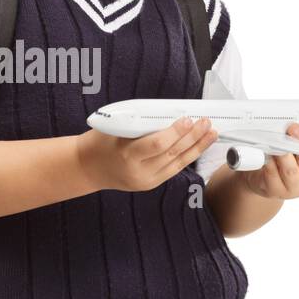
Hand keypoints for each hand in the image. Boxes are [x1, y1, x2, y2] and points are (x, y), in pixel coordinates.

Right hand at [77, 116, 218, 192]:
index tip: (187, 118)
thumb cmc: (99, 141)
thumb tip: (170, 114)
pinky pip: (173, 169)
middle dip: (192, 137)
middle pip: (172, 153)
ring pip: (177, 163)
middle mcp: (138, 171)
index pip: (157, 144)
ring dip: (197, 147)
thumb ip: (141, 124)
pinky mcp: (150, 184)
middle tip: (206, 122)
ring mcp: (145, 181)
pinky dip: (187, 156)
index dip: (175, 132)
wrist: (87, 167)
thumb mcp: (115, 128)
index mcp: (126, 154)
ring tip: (211, 133)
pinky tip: (198, 146)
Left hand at [241, 122, 298, 199]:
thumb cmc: (284, 163)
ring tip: (278, 142)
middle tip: (292, 129)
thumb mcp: (297, 152)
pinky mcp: (276, 190)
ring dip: (284, 154)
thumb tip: (294, 128)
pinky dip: (270, 163)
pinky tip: (267, 154)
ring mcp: (293, 188)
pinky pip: (273, 175)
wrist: (266, 183)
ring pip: (290, 170)